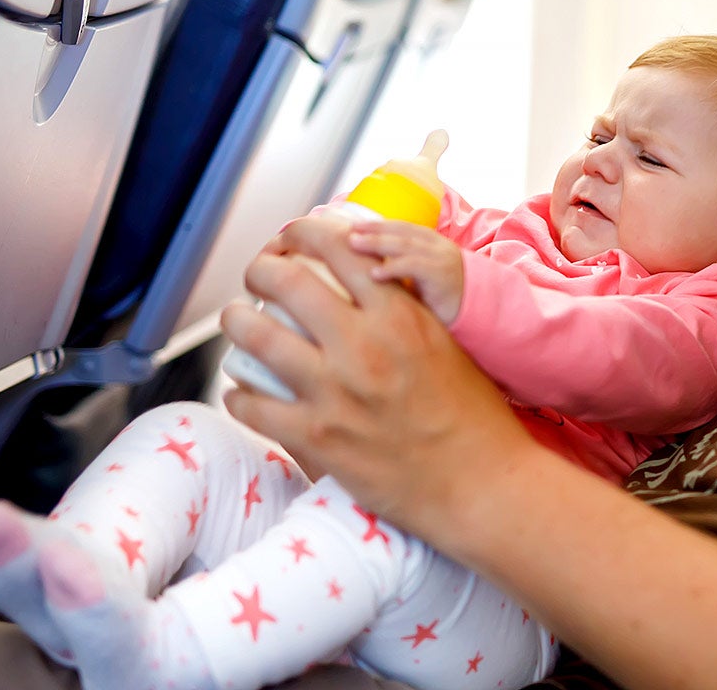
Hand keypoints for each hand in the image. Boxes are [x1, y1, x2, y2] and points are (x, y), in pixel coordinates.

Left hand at [220, 214, 536, 541]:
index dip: (302, 233)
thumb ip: (402, 312)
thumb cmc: (471, 416)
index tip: (290, 239)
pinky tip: (244, 392)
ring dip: (237, 323)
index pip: (337, 247)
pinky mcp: (316, 438)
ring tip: (239, 323)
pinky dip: (240, 393)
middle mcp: (363, 346)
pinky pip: (252, 404)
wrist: (479, 483)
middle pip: (285, 280)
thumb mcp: (444, 344)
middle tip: (258, 278)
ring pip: (255, 336)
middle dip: (260, 270)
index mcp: (399, 316)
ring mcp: (335, 392)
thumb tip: (365, 284)